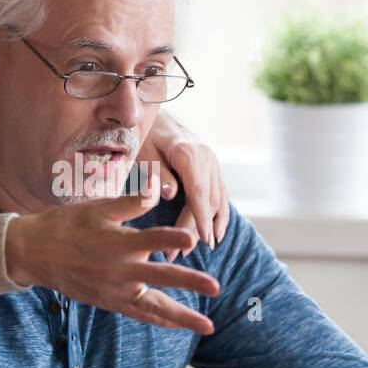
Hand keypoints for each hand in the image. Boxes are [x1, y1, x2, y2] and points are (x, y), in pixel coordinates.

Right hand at [5, 167, 218, 333]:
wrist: (33, 253)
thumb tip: (155, 189)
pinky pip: (140, 315)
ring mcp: (114, 290)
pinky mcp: (109, 302)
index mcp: (116, 242)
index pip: (150, 238)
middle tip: (216, 287)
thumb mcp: (97, 208)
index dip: (171, 236)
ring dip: (183, 316)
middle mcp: (118, 270)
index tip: (191, 237)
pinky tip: (181, 325)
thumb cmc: (67, 225)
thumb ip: (130, 203)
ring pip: (154, 306)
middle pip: (160, 276)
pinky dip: (161, 320)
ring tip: (208, 326)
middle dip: (190, 282)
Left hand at [141, 113, 230, 261]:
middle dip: (197, 230)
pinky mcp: (213, 165)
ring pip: (217, 199)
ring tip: (200, 249)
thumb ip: (159, 173)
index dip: (201, 219)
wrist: (159, 113)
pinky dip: (221, 214)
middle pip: (207, 201)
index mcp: (188, 153)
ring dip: (210, 226)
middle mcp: (206, 157)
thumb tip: (171, 195)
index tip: (202, 241)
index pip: (198, 193)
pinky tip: (217, 233)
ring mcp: (213, 161)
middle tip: (178, 255)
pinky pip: (221, 192)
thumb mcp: (145, 151)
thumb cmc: (146, 133)